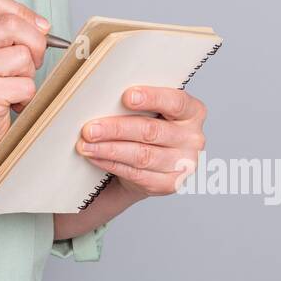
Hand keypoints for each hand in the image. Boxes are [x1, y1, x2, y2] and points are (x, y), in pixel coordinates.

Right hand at [0, 0, 50, 159]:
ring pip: (22, 56)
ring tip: (12, 85)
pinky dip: (26, 96)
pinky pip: (25, 85)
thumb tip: (43, 26)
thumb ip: (8, 32)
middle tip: (31, 62)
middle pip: (13, 24)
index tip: (34, 30)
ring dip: (28, 74)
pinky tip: (11, 102)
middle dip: (34, 43)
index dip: (23, 13)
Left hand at [75, 86, 207, 198]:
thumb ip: (137, 101)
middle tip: (90, 129)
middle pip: (151, 131)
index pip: (176, 102)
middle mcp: (193, 138)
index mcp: (193, 112)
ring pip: (142, 155)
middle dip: (116, 129)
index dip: (152, 98)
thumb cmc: (149, 125)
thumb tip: (103, 96)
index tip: (126, 96)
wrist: (152, 162)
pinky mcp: (170, 184)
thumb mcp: (150, 109)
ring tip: (86, 145)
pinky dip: (112, 165)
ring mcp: (184, 164)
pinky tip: (96, 157)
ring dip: (109, 150)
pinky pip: (137, 174)